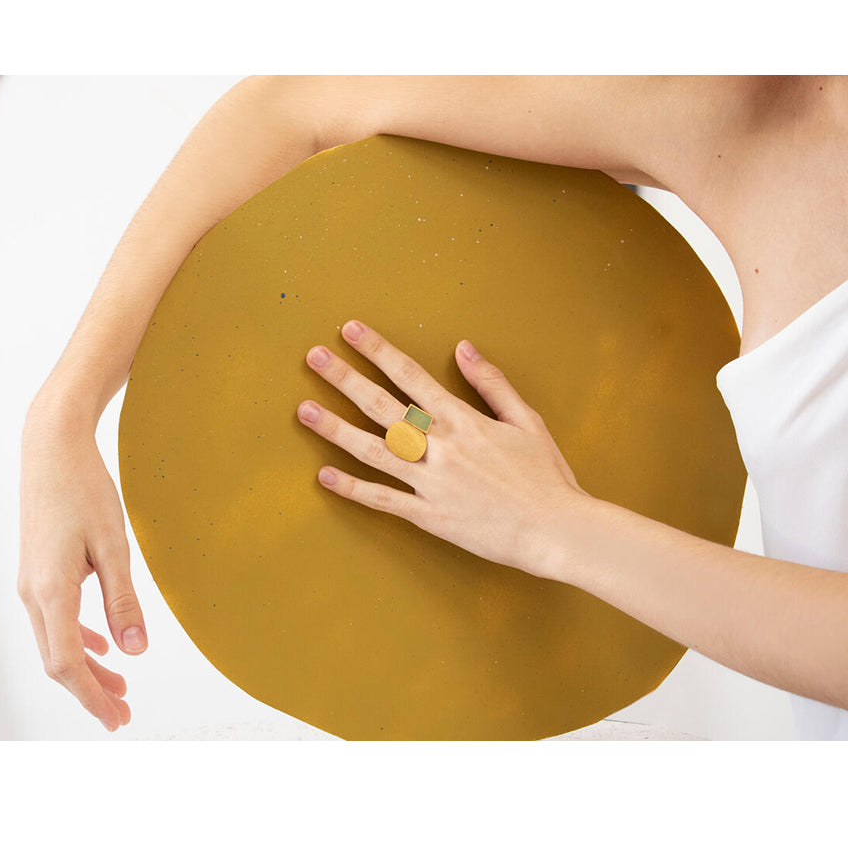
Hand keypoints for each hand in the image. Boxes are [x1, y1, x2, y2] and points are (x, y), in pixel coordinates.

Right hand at [18, 403, 147, 731]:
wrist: (52, 448)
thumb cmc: (84, 490)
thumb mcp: (113, 546)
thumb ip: (124, 601)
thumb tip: (136, 652)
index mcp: (49, 591)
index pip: (67, 664)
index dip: (92, 696)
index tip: (118, 718)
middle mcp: (31, 593)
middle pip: (58, 660)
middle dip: (91, 690)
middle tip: (124, 712)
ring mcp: (30, 582)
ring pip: (56, 641)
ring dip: (87, 667)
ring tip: (120, 686)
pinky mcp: (37, 571)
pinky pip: (55, 619)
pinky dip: (79, 639)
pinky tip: (103, 645)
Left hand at [296, 319, 587, 575]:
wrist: (556, 530)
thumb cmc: (545, 476)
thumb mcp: (526, 419)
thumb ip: (491, 383)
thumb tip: (463, 348)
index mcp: (462, 420)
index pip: (410, 375)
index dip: (377, 350)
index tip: (350, 331)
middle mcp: (441, 447)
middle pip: (382, 405)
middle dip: (344, 378)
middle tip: (314, 357)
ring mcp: (431, 482)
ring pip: (373, 450)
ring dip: (335, 429)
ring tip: (304, 411)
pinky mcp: (429, 516)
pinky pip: (383, 500)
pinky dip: (353, 489)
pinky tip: (324, 476)